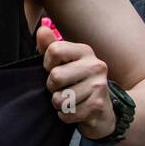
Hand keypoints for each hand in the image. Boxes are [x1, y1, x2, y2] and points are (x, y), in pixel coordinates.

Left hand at [37, 24, 115, 139]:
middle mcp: (95, 65)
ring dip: (59, 104)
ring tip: (69, 100)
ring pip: (60, 98)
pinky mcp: (98, 105)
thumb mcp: (62, 63)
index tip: (53, 70)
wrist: (102, 111)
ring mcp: (99, 85)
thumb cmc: (75, 83)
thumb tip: (41, 30)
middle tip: (62, 89)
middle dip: (51, 87)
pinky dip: (66, 116)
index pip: (54, 50)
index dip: (47, 64)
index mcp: (84, 51)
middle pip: (55, 76)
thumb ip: (49, 47)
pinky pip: (68, 113)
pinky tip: (75, 111)